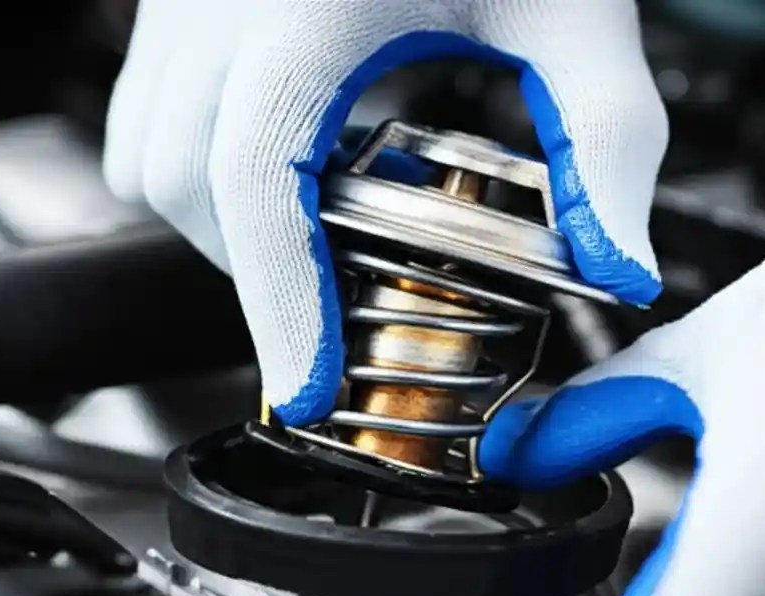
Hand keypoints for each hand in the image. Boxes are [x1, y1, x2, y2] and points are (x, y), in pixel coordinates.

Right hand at [103, 0, 667, 425]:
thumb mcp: (574, 8)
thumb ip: (606, 141)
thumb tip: (620, 264)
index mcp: (306, 0)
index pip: (256, 179)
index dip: (277, 303)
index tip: (307, 387)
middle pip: (185, 181)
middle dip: (257, 266)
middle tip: (338, 304)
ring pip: (145, 154)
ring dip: (220, 223)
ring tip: (313, 235)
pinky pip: (144, 109)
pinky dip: (202, 170)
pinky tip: (289, 163)